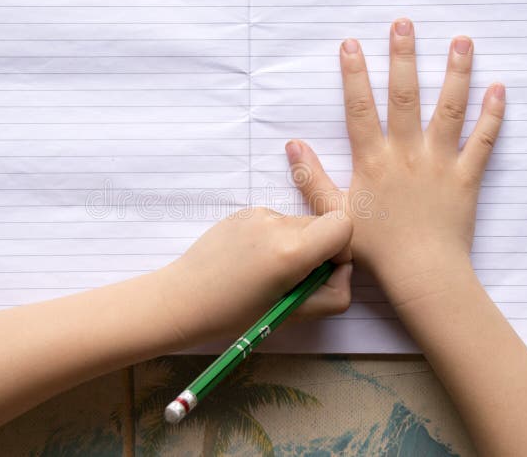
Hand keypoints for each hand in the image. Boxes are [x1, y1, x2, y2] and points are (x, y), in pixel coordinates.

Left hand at [155, 208, 352, 345]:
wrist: (184, 298)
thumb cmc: (237, 315)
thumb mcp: (294, 314)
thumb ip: (333, 294)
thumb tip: (343, 269)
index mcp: (291, 251)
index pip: (343, 225)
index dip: (340, 249)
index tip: (321, 271)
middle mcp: (276, 224)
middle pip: (321, 225)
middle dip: (317, 251)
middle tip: (291, 280)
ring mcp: (258, 214)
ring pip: (299, 224)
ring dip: (295, 246)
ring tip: (266, 273)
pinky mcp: (244, 212)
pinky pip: (275, 222)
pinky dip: (274, 240)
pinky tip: (251, 262)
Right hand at [284, 18, 505, 305]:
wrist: (421, 274)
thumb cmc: (375, 248)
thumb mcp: (333, 215)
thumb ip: (310, 179)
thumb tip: (292, 146)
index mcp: (373, 161)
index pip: (360, 109)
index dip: (354, 75)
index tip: (351, 44)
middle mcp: (406, 153)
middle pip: (405, 96)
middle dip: (403, 57)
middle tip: (404, 23)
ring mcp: (439, 162)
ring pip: (450, 109)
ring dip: (456, 73)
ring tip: (461, 40)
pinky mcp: (466, 177)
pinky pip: (483, 141)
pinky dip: (493, 115)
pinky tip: (500, 88)